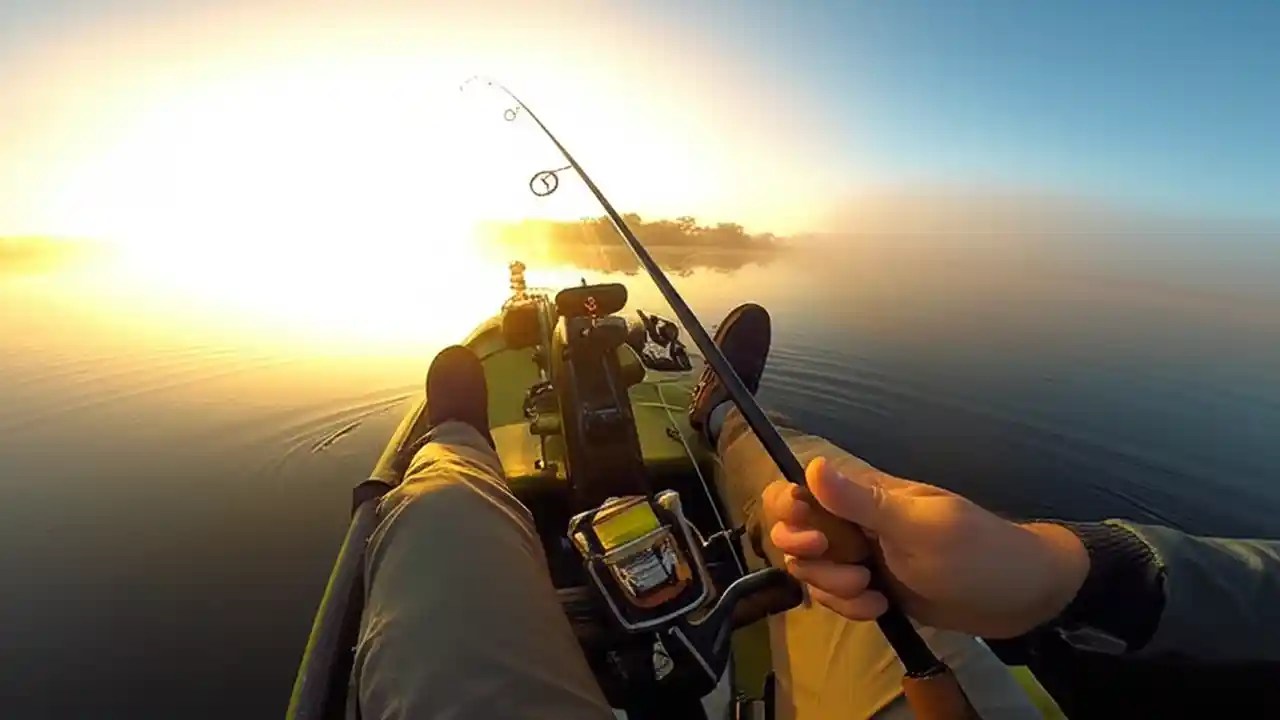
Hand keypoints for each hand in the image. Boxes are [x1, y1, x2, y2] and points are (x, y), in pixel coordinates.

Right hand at [762, 457, 1089, 637]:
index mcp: (864, 495)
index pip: (797, 490)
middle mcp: (854, 521)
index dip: (789, 516)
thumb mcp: (921, 527)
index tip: (814, 543)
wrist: (1021, 598)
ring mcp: (862, 555)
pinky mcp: (870, 587)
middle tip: (854, 575)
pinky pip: (834, 596)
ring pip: (812, 570)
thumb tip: (812, 466)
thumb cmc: (977, 554)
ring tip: (872, 594)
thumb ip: (863, 502)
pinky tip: (878, 610)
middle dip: (812, 562)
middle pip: (795, 535)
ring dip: (832, 589)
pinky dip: (847, 607)